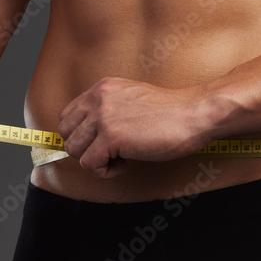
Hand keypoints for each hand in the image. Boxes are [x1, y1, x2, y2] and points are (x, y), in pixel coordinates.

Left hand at [57, 77, 212, 178]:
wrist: (194, 114)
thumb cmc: (171, 112)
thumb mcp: (131, 98)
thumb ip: (108, 109)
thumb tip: (88, 134)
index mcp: (102, 88)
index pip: (67, 115)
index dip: (80, 135)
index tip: (98, 144)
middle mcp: (98, 98)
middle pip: (66, 133)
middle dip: (84, 149)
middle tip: (109, 153)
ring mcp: (103, 117)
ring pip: (73, 150)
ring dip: (95, 161)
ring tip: (120, 158)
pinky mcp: (112, 137)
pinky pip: (90, 164)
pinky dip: (105, 171)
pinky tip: (126, 164)